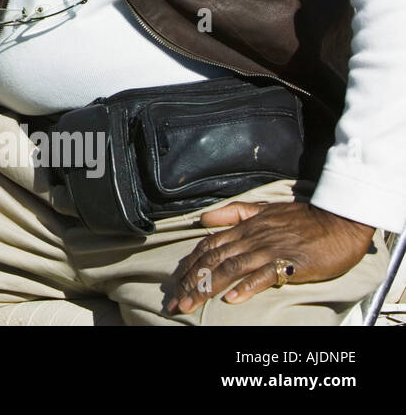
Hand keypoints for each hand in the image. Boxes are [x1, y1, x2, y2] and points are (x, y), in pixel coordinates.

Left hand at [165, 201, 374, 314]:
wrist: (338, 220)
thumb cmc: (302, 217)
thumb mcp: (263, 208)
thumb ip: (234, 213)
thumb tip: (204, 218)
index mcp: (244, 228)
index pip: (207, 247)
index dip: (188, 266)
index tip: (174, 285)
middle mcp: (251, 239)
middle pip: (212, 261)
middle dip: (190, 283)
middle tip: (175, 303)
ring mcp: (269, 250)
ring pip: (230, 268)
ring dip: (208, 288)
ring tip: (192, 304)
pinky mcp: (289, 262)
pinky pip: (264, 275)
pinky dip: (247, 286)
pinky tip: (232, 299)